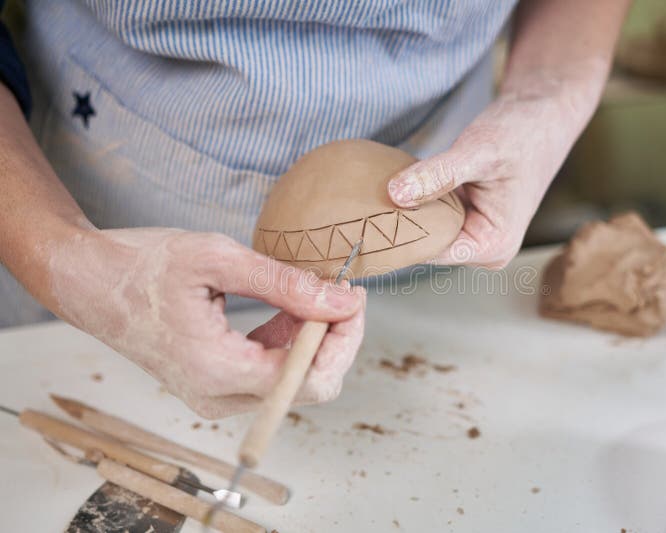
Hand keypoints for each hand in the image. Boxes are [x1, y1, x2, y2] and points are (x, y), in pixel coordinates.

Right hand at [48, 228, 365, 417]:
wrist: (90, 282)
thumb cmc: (142, 265)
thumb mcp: (218, 260)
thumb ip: (285, 284)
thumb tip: (342, 299)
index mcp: (217, 371)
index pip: (310, 378)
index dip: (344, 339)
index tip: (355, 296)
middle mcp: (219, 396)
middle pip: (309, 385)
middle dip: (336, 339)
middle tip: (343, 291)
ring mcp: (217, 394)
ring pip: (294, 379)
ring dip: (316, 337)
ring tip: (316, 290)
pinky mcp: (217, 382)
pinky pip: (272, 370)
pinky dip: (291, 339)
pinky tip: (291, 304)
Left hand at [388, 63, 606, 268]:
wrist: (541, 115)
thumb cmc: (521, 133)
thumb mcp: (477, 151)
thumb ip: (437, 175)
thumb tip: (395, 194)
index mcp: (494, 245)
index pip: (430, 252)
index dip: (399, 233)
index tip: (370, 214)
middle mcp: (484, 249)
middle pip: (425, 244)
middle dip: (401, 221)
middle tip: (373, 195)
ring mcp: (473, 235)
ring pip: (423, 230)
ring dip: (406, 210)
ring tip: (388, 186)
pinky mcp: (464, 219)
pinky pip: (428, 216)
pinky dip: (415, 200)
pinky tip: (403, 183)